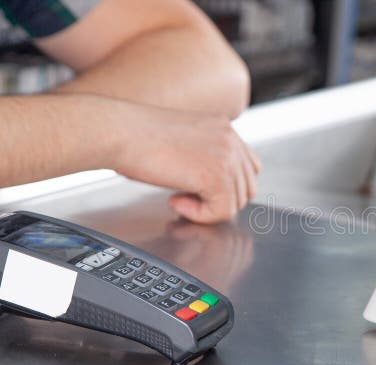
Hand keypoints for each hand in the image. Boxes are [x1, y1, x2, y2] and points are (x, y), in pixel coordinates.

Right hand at [108, 100, 260, 222]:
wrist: (117, 131)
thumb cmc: (135, 137)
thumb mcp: (182, 143)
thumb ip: (204, 159)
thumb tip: (211, 189)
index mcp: (224, 129)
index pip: (248, 167)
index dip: (226, 187)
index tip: (198, 191)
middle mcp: (231, 140)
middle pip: (247, 188)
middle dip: (219, 201)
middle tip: (188, 199)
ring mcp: (227, 156)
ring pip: (236, 202)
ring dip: (208, 208)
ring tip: (178, 198)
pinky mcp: (215, 175)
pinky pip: (222, 211)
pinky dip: (200, 215)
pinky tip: (175, 200)